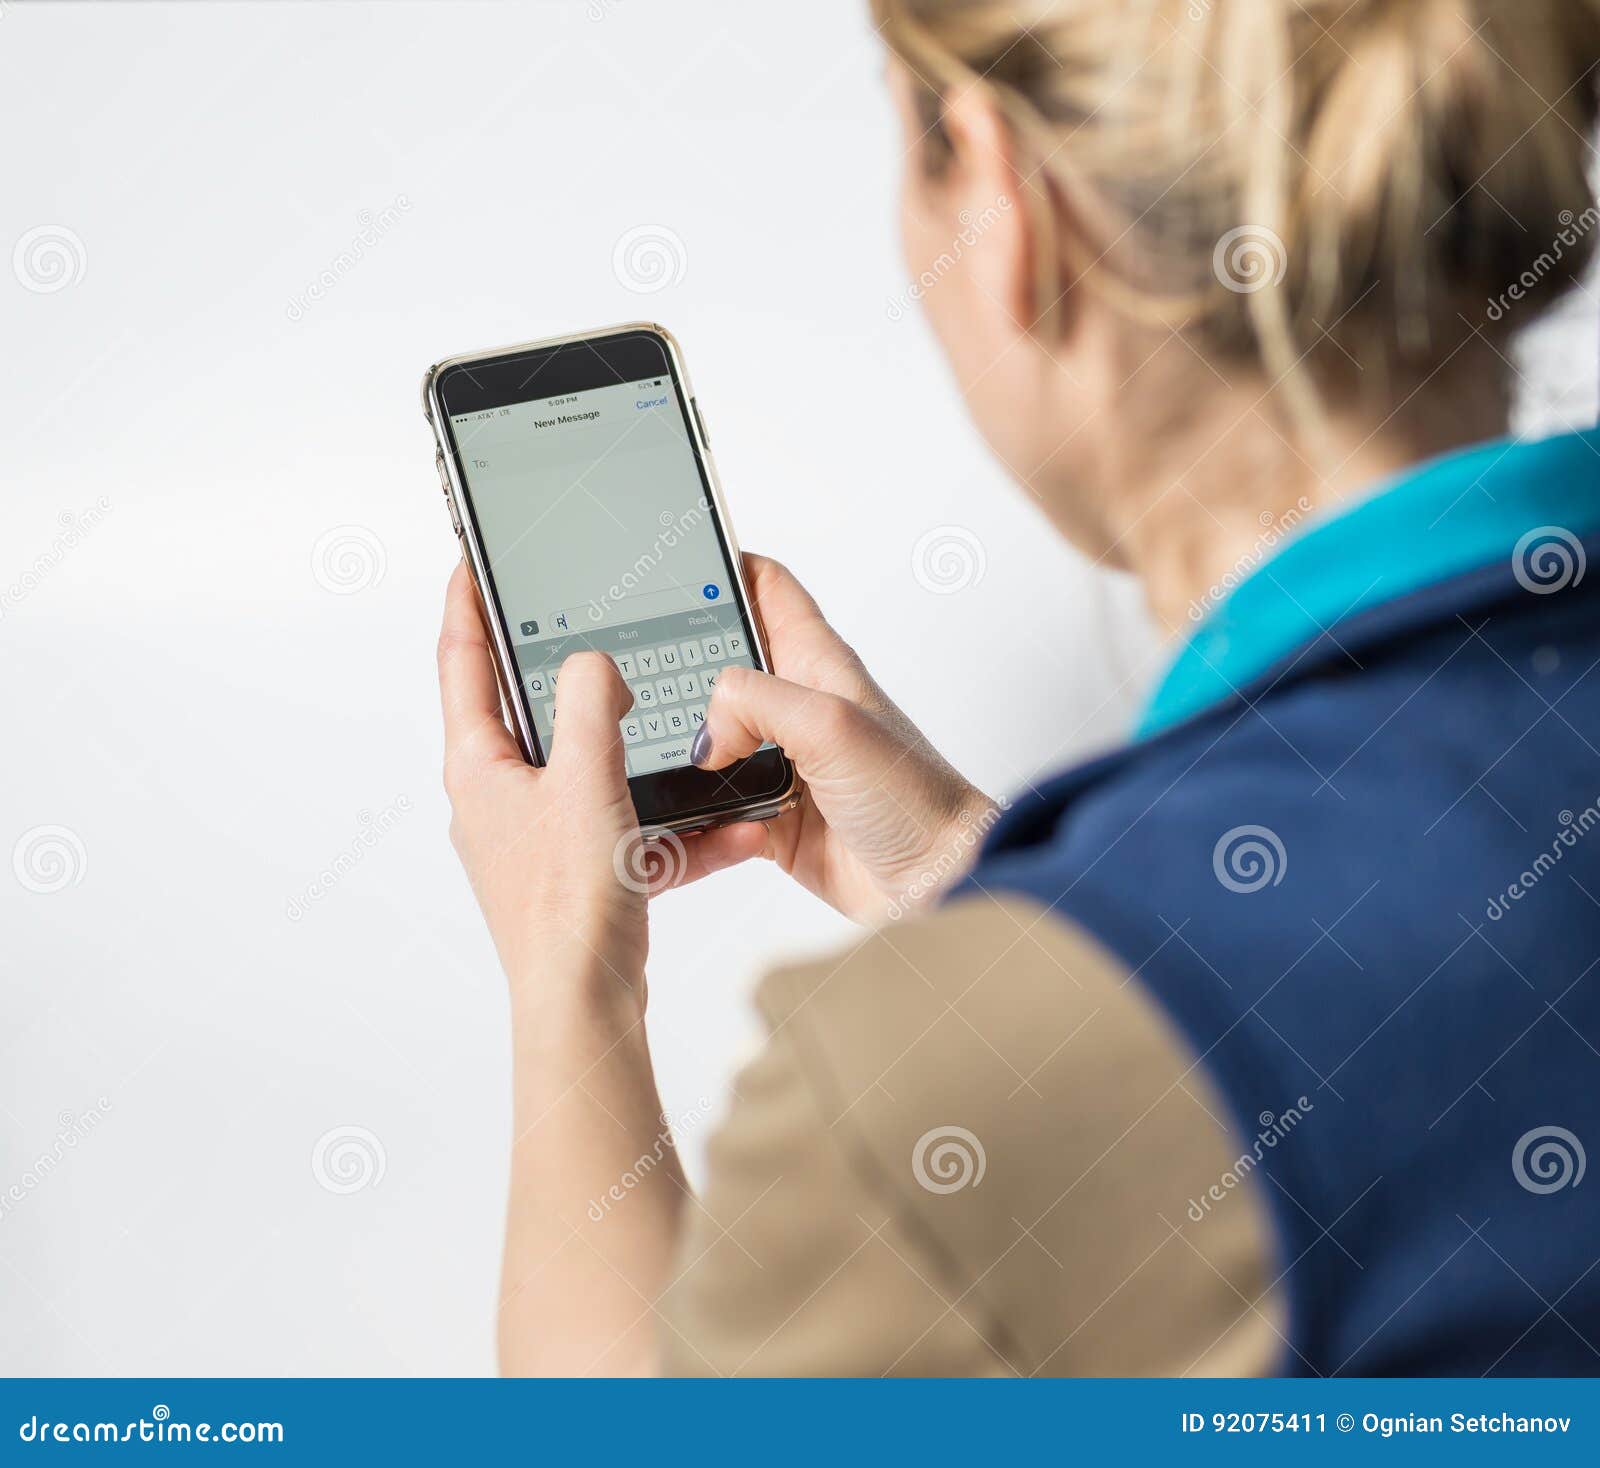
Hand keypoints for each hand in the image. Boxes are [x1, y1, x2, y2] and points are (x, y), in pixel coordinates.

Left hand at [436, 563, 753, 1013]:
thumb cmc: (569, 904)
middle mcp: (495, 797)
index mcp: (478, 766)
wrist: (583, 1004)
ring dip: (636, 752)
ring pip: (587, 768)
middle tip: (591, 625)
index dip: (467, 601)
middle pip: (525, 710)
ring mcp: (532, 835)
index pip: (461, 661)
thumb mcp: (587, 781)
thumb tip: (591, 662)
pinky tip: (721, 824)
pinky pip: (623, 821)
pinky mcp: (571, 868)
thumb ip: (590, 706)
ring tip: (681, 733)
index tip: (474, 560)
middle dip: (567, 672)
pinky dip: (665, 817)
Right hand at [689, 555, 997, 923]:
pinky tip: (689, 807)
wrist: (936, 881)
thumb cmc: (913, 797)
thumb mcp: (832, 725)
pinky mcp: (771, 814)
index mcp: (817, 663)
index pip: (766, 589)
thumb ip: (756, 703)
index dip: (726, 565)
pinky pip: (715, 800)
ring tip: (653, 741)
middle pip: (722, 661)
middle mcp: (797, 705)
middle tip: (637, 665)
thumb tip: (707, 728)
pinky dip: (698, 805)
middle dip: (680, 659)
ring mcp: (783, 760)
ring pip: (711, 735)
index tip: (679, 558)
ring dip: (683, 742)